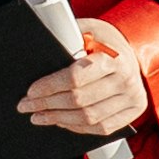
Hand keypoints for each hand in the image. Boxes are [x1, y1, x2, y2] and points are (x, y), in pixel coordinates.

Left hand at [13, 43, 140, 139]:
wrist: (131, 52)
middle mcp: (126, 80)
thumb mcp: (88, 30)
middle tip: (26, 105)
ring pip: (88, 118)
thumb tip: (40, 46)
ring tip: (39, 116)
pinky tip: (61, 122)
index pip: (76, 77)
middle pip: (79, 100)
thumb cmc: (104, 41)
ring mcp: (131, 99)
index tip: (32, 91)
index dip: (50, 86)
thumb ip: (68, 38)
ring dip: (58, 119)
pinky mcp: (131, 113)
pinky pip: (101, 128)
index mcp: (114, 58)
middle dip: (47, 104)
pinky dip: (77, 127)